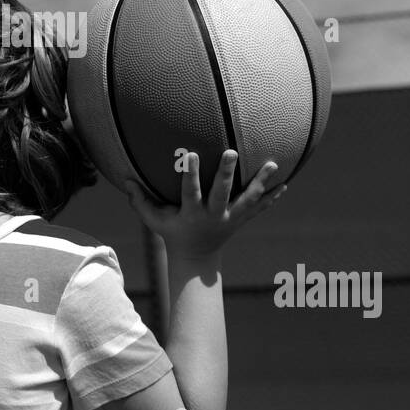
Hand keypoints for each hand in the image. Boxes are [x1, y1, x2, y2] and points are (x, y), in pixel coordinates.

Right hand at [122, 151, 283, 259]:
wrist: (196, 258)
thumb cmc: (172, 233)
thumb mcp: (154, 221)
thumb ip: (139, 200)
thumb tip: (124, 179)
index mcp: (191, 213)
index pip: (191, 191)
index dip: (191, 174)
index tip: (193, 154)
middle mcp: (213, 215)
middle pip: (222, 193)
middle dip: (227, 173)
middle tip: (232, 152)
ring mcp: (230, 219)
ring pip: (247, 200)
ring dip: (260, 183)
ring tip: (272, 164)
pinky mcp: (241, 220)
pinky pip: (259, 208)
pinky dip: (271, 198)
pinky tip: (285, 184)